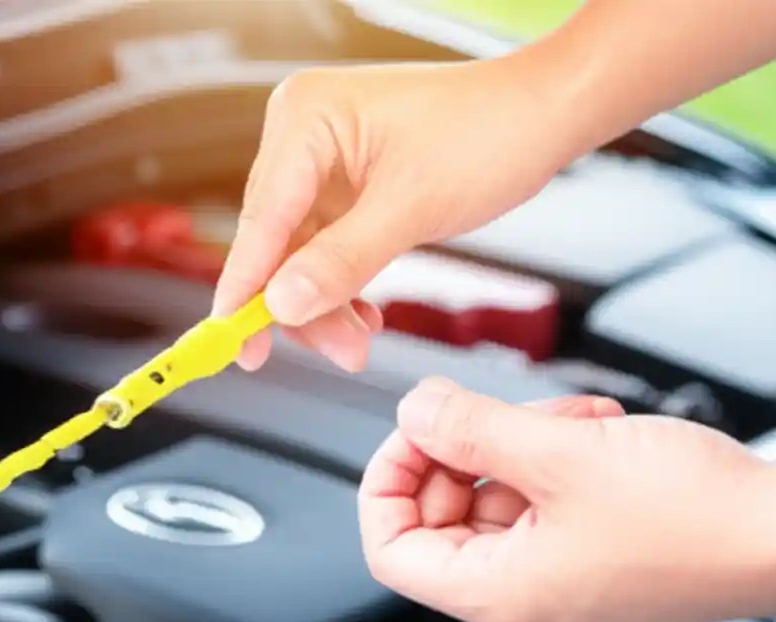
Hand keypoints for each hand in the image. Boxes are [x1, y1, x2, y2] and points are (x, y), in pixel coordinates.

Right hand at [212, 57, 576, 371]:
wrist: (545, 114)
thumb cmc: (489, 132)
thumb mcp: (412, 208)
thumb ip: (342, 261)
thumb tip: (282, 305)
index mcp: (305, 119)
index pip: (261, 218)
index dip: (244, 286)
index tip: (230, 341)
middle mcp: (301, 135)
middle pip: (274, 242)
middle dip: (300, 304)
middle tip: (336, 352)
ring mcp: (321, 162)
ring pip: (299, 254)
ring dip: (324, 304)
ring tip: (358, 344)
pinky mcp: (343, 184)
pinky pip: (325, 248)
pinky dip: (342, 286)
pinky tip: (363, 315)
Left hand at [360, 377, 775, 621]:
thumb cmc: (698, 517)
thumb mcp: (558, 453)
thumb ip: (468, 429)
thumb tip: (413, 412)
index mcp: (504, 595)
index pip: (393, 551)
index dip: (388, 483)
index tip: (411, 433)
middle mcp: (529, 602)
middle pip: (445, 519)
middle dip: (465, 451)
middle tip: (493, 413)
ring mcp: (566, 583)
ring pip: (500, 501)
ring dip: (520, 444)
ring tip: (570, 420)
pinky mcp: (601, 560)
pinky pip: (546, 505)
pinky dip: (557, 459)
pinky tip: (595, 431)